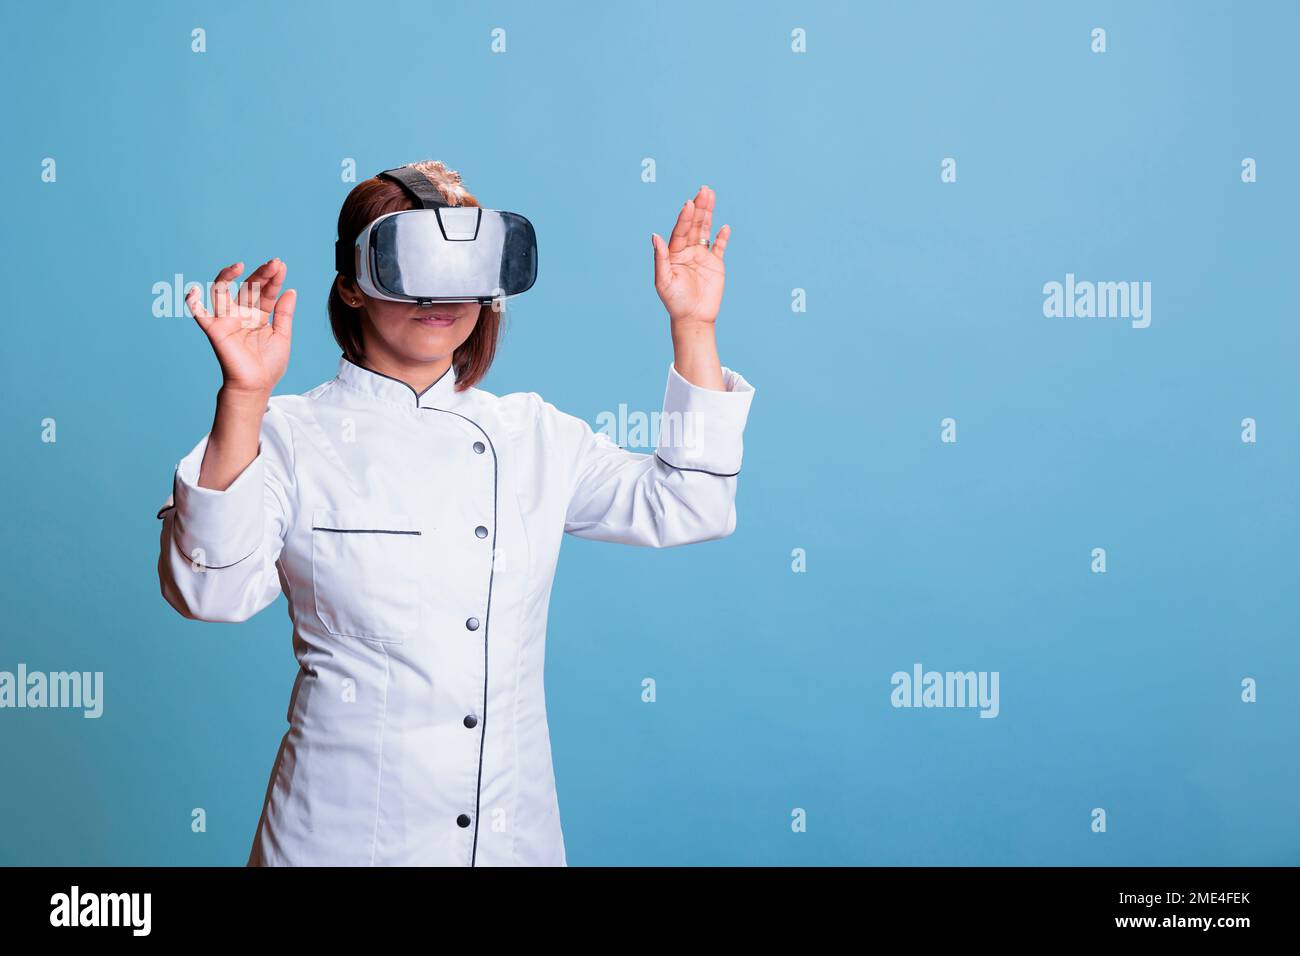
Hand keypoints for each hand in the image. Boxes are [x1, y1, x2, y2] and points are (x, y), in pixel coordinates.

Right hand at [186, 259, 295, 396]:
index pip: (265, 292)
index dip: (273, 279)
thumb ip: (284, 313)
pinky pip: (200, 315)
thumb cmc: (268, 365)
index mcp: (257, 315)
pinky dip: (193, 303)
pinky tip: (193, 291)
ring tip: (240, 265)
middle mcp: (240, 314)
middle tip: (274, 263)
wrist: (256, 386)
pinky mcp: (215, 330)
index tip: (281, 266)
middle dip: (261, 274)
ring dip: (228, 276)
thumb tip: (291, 290)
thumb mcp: (282, 335)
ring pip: (223, 292)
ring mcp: (226, 320)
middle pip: (248, 288)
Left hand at [652, 185, 729, 326]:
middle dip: (699, 207)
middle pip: (694, 225)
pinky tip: (724, 227)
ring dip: (709, 214)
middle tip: (703, 190)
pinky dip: (722, 237)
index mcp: (674, 253)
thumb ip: (660, 258)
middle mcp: (687, 251)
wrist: (693, 318)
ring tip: (711, 195)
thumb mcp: (663, 281)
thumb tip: (655, 236)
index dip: (684, 217)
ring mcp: (702, 256)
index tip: (688, 203)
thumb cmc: (675, 301)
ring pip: (706, 230)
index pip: (680, 231)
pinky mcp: (716, 265)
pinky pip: (719, 247)